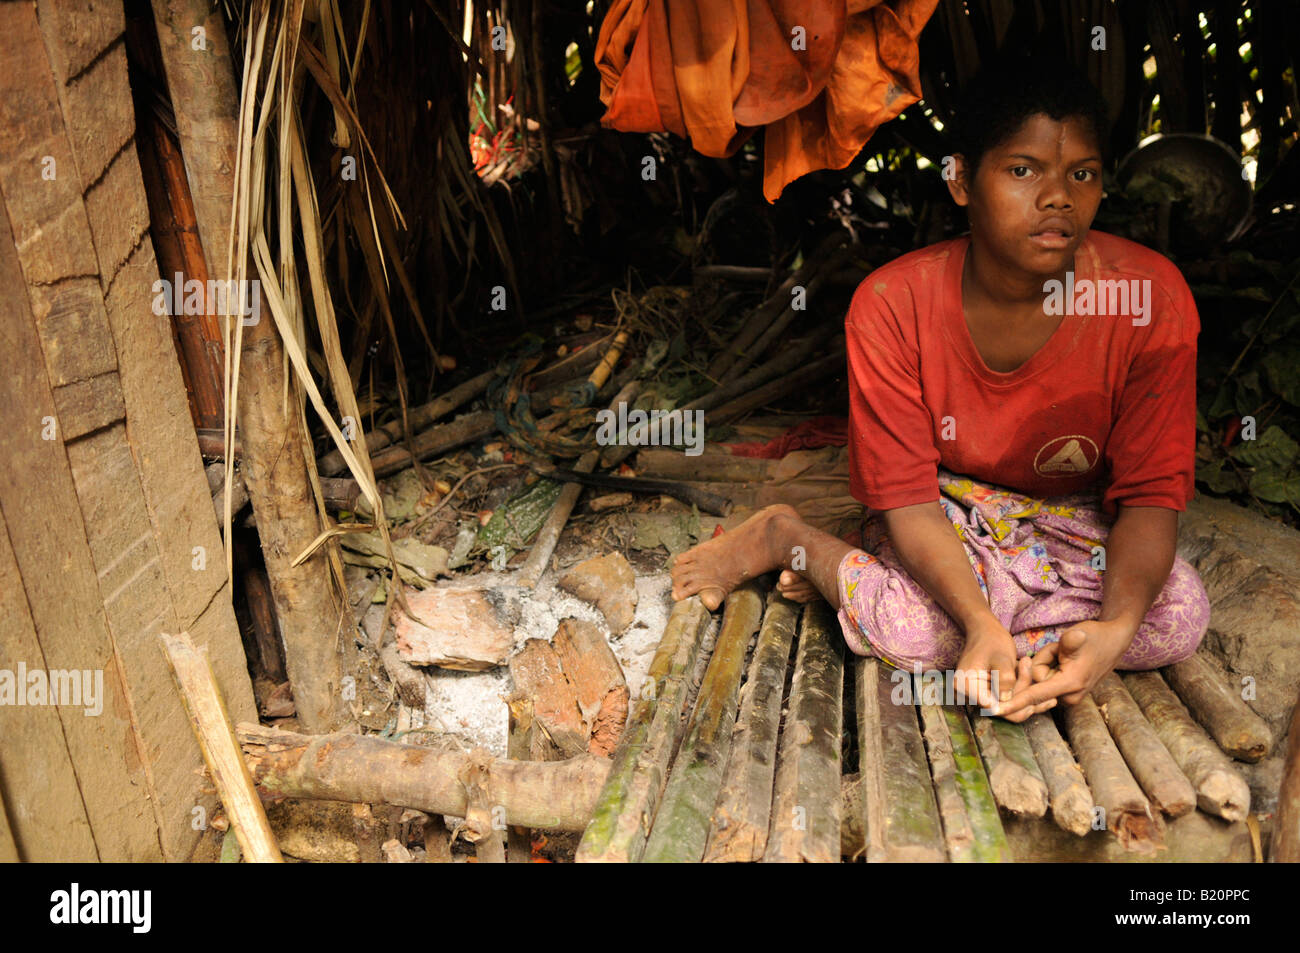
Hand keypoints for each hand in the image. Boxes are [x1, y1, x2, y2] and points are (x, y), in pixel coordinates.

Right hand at [954, 620, 1017, 711]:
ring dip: (1019, 690)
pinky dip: (1015, 690)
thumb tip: (1005, 701)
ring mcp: (972, 696)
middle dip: (1018, 693)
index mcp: (965, 686)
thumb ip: (1004, 679)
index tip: (1025, 677)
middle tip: (1026, 666)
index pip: (994, 706)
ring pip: (1003, 706)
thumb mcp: (1002, 658)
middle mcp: (964, 695)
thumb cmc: (993, 641)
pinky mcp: (981, 695)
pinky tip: (1021, 673)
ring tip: (1023, 665)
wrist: (984, 632)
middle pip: (999, 708)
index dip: (1014, 698)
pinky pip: (1002, 701)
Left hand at [992, 620, 1133, 718]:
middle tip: (1059, 650)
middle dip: (1042, 662)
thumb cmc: (1095, 637)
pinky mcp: (1066, 692)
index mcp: (1070, 684)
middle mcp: (1069, 696)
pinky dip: (1051, 665)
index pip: (1034, 695)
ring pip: (1040, 677)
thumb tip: (1070, 638)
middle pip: (1035, 681)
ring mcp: (1068, 696)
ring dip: (1047, 662)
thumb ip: (1069, 641)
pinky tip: (1063, 658)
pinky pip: (1047, 678)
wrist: (1113, 641)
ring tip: (1064, 653)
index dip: (1013, 703)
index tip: (995, 711)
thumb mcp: (1079, 635)